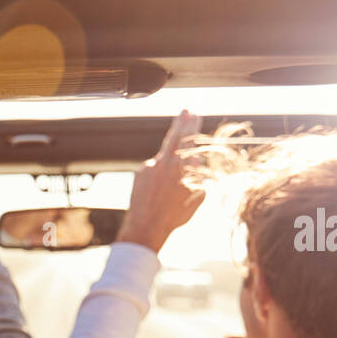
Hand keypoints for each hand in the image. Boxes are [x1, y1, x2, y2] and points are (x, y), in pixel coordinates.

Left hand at [120, 109, 205, 252]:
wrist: (145, 227)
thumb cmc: (174, 216)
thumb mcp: (195, 197)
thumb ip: (197, 177)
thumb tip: (196, 164)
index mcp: (179, 167)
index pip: (187, 140)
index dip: (191, 126)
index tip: (195, 114)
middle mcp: (163, 163)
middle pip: (173, 138)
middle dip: (181, 123)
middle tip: (186, 110)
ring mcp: (149, 167)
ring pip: (163, 158)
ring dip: (170, 161)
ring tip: (174, 174)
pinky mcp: (139, 174)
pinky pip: (153, 169)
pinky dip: (159, 175)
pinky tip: (160, 190)